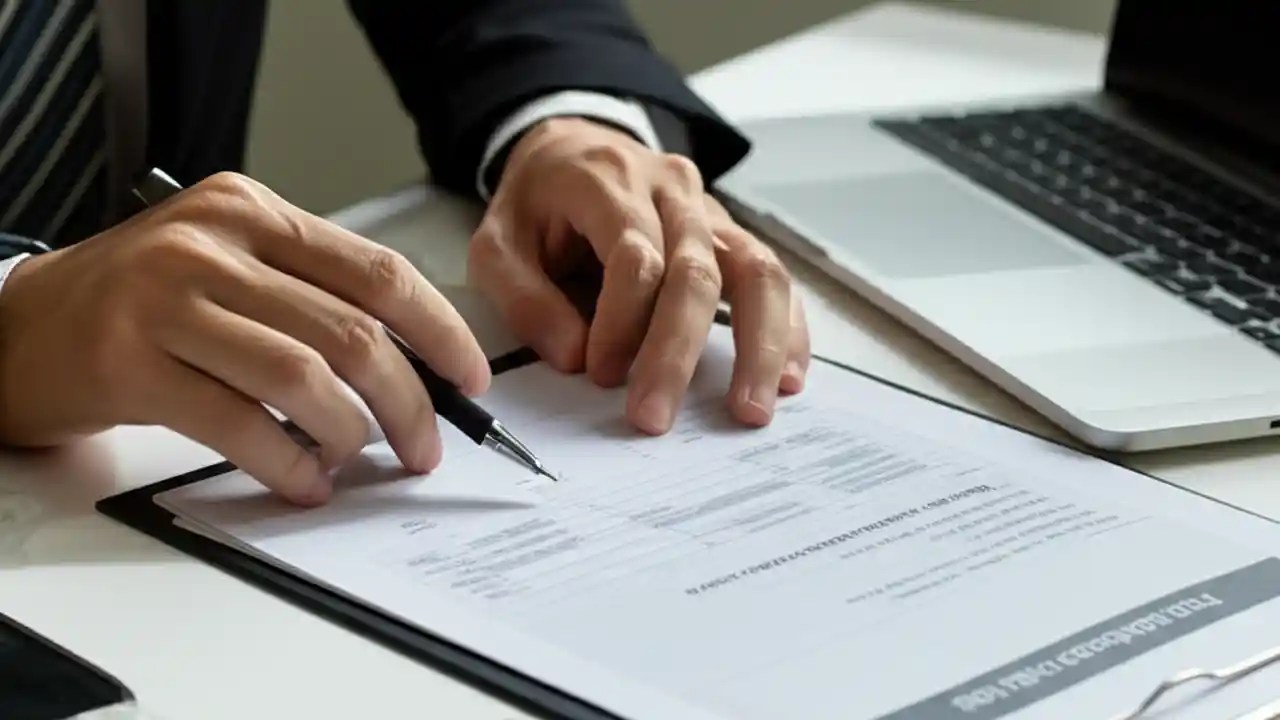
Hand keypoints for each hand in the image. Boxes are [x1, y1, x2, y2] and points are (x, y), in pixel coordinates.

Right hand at [0, 173, 487, 504]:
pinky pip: (241, 424)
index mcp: (251, 211)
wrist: (17, 325)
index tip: (470, 377)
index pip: (377, 270)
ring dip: (350, 434)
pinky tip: (303, 480)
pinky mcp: (130, 363)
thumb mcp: (228, 264)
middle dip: (410, 400)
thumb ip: (309, 296)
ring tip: (357, 459)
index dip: (440, 330)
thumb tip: (414, 365)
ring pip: (305, 377)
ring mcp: (166, 299)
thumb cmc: (140, 303)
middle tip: (426, 444)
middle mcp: (212, 243)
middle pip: (354, 331)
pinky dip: (287, 462)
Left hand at [469, 118, 809, 433]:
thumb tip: (575, 358)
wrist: (573, 149)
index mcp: (607, 180)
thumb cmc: (535, 206)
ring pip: (754, 270)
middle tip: (656, 417)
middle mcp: (670, 188)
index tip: (599, 373)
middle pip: (695, 270)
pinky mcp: (730, 234)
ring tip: (752, 408)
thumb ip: (525, 299)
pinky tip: (788, 374)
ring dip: (757, 345)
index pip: (635, 256)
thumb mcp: (496, 244)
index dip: (620, 323)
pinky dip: (785, 327)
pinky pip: (771, 277)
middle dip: (677, 352)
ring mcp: (709, 209)